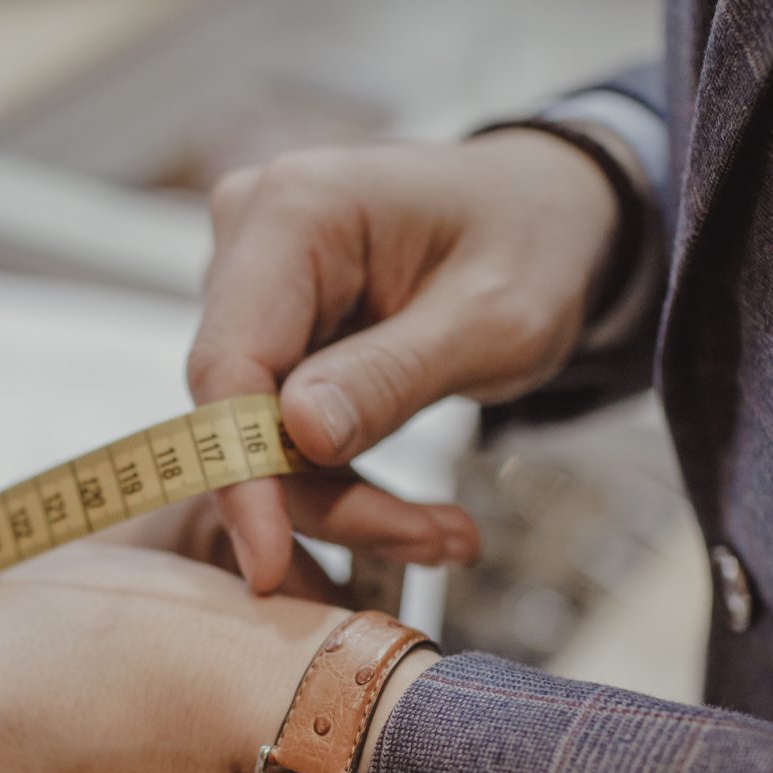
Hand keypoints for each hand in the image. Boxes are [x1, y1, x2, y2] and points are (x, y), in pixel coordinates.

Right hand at [188, 130, 620, 590]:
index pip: (229, 362)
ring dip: (346, 502)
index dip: (239, 471)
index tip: (266, 563)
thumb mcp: (494, 317)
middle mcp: (251, 239)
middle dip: (325, 498)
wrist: (543, 212)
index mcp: (295, 209)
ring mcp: (254, 286)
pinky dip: (345, 481)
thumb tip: (301, 434)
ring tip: (447, 535)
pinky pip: (283, 432)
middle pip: (241, 411)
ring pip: (261, 436)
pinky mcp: (273, 331)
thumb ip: (395, 373)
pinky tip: (419, 517)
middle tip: (433, 544)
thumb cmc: (531, 241)